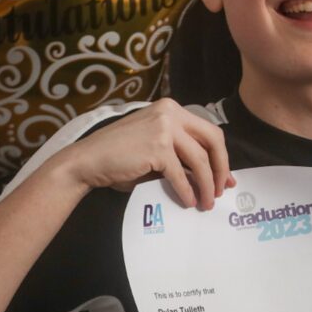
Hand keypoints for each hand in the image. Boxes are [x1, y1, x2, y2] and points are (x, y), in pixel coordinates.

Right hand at [54, 98, 233, 208]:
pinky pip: (180, 174)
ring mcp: (164, 128)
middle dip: (220, 168)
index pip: (208, 131)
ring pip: (199, 160)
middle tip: (221, 190)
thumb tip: (210, 175)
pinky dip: (187, 191)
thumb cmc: (119, 157)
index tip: (225, 177)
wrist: (87, 160)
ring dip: (206, 185)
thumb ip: (180, 154)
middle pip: (212, 141)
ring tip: (207, 202)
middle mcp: (170, 113)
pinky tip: (189, 202)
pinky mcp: (157, 147)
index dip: (221, 156)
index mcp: (171, 109)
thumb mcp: (156, 148)